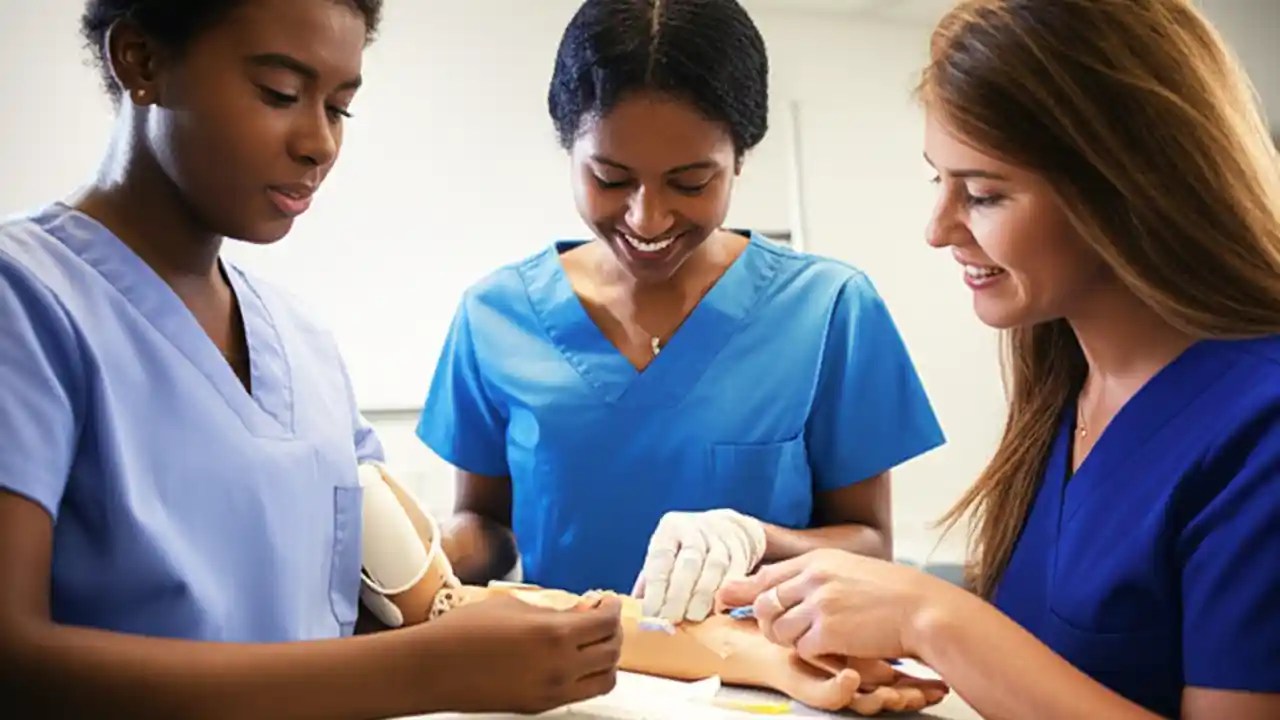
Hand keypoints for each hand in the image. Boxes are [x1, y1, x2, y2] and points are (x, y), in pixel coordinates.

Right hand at [422, 592, 622, 713]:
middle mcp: (561, 667)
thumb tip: (580, 613)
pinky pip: (581, 693)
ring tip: (592, 642)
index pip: (606, 623)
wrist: (433, 668)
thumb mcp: (515, 606)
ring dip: (606, 659)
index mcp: (555, 634)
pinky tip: (572, 660)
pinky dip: (587, 676)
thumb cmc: (464, 631)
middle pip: (612, 651)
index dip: (612, 608)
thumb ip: (554, 611)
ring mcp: (552, 692)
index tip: (607, 601)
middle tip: (602, 618)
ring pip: (605, 680)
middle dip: (613, 631)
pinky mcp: (540, 707)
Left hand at [636, 508, 766, 621]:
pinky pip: (734, 573)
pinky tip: (717, 610)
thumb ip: (651, 581)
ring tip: (693, 618)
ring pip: (714, 567)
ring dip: (702, 596)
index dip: (655, 588)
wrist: (729, 529)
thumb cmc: (687, 550)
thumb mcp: (666, 554)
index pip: (661, 558)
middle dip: (678, 595)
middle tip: (671, 620)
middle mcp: (695, 529)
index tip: (651, 614)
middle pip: (688, 563)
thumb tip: (636, 614)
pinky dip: (726, 593)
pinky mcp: (741, 549)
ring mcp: (721, 538)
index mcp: (670, 529)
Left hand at [716, 548, 950, 661]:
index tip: (724, 599)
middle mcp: (813, 579)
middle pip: (764, 604)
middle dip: (767, 622)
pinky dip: (814, 653)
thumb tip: (781, 588)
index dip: (743, 590)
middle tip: (784, 631)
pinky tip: (835, 647)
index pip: (767, 576)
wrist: (922, 610)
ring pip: (778, 630)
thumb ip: (813, 577)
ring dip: (792, 640)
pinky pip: (802, 650)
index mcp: (817, 561)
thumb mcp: (848, 570)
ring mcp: (819, 605)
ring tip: (817, 639)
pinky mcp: (828, 632)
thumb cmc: (891, 593)